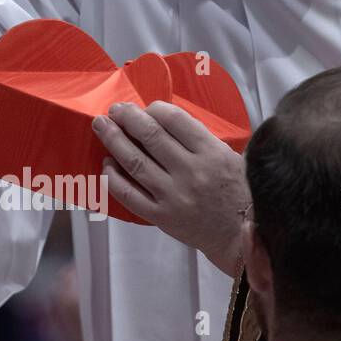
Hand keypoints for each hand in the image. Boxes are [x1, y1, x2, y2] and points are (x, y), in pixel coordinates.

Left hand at [92, 101, 248, 276]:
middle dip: (127, 118)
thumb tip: (163, 119)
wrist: (239, 232)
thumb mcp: (229, 157)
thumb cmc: (235, 191)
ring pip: (135, 162)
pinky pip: (129, 194)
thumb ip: (200, 138)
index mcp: (211, 152)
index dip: (153, 108)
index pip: (174, 119)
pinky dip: (113, 178)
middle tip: (115, 110)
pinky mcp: (161, 216)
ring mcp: (173, 196)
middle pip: (150, 136)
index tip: (145, 108)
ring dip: (113, 141)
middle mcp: (191, 172)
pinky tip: (107, 165)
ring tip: (101, 126)